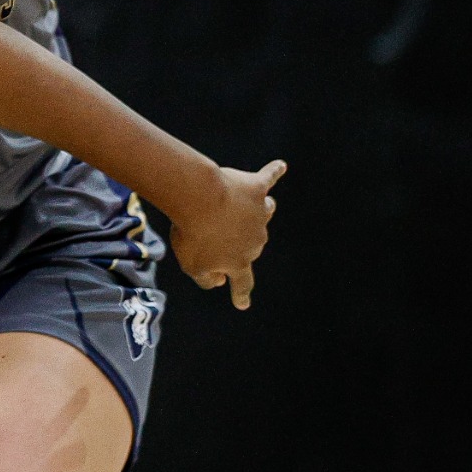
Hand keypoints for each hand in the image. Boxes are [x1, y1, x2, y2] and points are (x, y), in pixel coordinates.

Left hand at [170, 161, 284, 310]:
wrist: (199, 199)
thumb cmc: (193, 233)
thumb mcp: (191, 265)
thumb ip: (206, 279)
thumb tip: (219, 280)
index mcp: (239, 261)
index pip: (242, 282)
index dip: (240, 294)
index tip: (242, 304)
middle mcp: (256, 240)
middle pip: (249, 243)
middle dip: (234, 239)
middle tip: (206, 230)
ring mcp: (259, 213)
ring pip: (263, 213)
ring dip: (256, 212)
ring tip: (244, 206)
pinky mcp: (256, 188)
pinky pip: (268, 178)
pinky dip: (274, 172)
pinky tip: (280, 166)